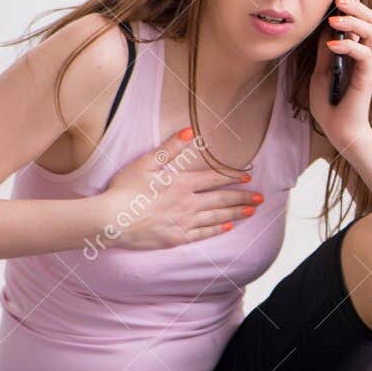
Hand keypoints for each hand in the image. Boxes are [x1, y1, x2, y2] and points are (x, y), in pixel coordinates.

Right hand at [100, 129, 261, 248]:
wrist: (111, 220)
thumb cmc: (124, 189)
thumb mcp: (145, 162)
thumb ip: (170, 148)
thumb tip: (189, 131)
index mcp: (182, 183)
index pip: (214, 178)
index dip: (233, 177)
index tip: (249, 177)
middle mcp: (187, 203)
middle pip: (221, 200)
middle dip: (243, 198)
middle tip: (260, 198)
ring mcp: (183, 222)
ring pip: (216, 217)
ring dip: (235, 214)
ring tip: (251, 212)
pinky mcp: (176, 238)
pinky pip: (202, 234)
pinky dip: (216, 230)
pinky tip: (227, 228)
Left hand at [310, 0, 371, 150]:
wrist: (339, 130)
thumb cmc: (331, 103)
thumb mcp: (321, 70)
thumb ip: (326, 49)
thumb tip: (326, 26)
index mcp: (354, 50)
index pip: (358, 17)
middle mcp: (364, 53)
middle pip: (370, 19)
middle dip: (356, 3)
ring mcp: (368, 64)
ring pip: (371, 31)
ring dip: (354, 21)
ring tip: (336, 18)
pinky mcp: (367, 76)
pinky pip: (364, 54)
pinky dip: (349, 46)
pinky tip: (333, 46)